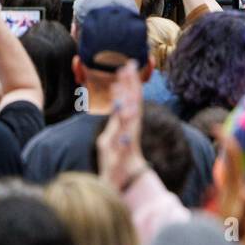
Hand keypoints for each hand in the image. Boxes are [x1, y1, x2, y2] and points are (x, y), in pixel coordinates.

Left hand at [96, 61, 150, 192]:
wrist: (124, 180)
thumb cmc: (118, 156)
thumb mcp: (113, 132)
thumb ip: (116, 114)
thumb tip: (116, 93)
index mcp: (126, 122)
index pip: (129, 99)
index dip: (129, 83)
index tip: (126, 65)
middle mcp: (129, 127)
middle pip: (132, 102)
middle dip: (131, 84)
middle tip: (129, 65)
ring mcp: (128, 138)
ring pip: (130, 115)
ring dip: (127, 99)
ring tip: (124, 82)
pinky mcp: (124, 150)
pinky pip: (125, 136)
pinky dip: (124, 126)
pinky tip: (123, 112)